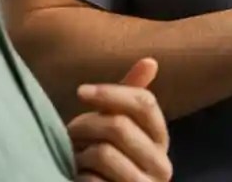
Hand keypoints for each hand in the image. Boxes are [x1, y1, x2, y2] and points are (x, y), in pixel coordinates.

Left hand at [70, 58, 171, 181]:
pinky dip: (79, 177)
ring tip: (76, 159)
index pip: (145, 103)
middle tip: (70, 134)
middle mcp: (161, 165)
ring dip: (79, 153)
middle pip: (119, 126)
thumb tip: (151, 61)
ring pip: (103, 153)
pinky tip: (79, 178)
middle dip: (85, 125)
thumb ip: (129, 98)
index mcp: (161, 140)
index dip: (111, 93)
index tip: (81, 92)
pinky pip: (92, 180)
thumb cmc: (104, 161)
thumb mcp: (117, 127)